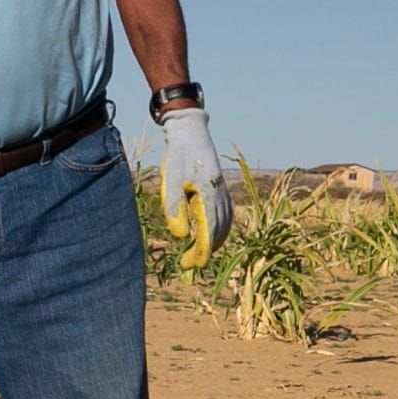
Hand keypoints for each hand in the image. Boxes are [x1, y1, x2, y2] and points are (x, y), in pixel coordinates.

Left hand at [157, 105, 232, 265]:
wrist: (190, 133)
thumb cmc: (178, 158)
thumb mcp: (171, 184)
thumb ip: (174, 211)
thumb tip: (181, 237)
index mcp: (209, 196)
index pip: (209, 232)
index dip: (201, 252)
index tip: (192, 265)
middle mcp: (221, 195)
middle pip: (218, 231)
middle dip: (206, 250)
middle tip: (190, 263)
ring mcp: (223, 191)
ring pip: (225, 222)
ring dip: (215, 240)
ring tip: (202, 253)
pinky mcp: (221, 187)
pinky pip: (226, 212)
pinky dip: (221, 226)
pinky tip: (213, 232)